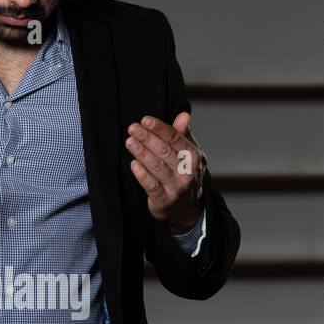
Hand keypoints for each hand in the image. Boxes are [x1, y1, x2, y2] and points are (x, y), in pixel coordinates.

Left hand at [125, 111, 205, 230]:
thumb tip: (184, 115)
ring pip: (157, 167)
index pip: (176, 139)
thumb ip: (182, 134)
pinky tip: (133, 164)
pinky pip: (152, 186)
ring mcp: (177, 187)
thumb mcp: (187, 154)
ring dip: (142, 153)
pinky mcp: (164, 200)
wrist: (186, 208)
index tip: (145, 120)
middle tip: (133, 128)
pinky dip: (142, 174)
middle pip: (165, 151)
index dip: (160, 128)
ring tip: (129, 142)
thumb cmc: (183, 174)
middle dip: (148, 138)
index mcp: (194, 157)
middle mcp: (188, 172)